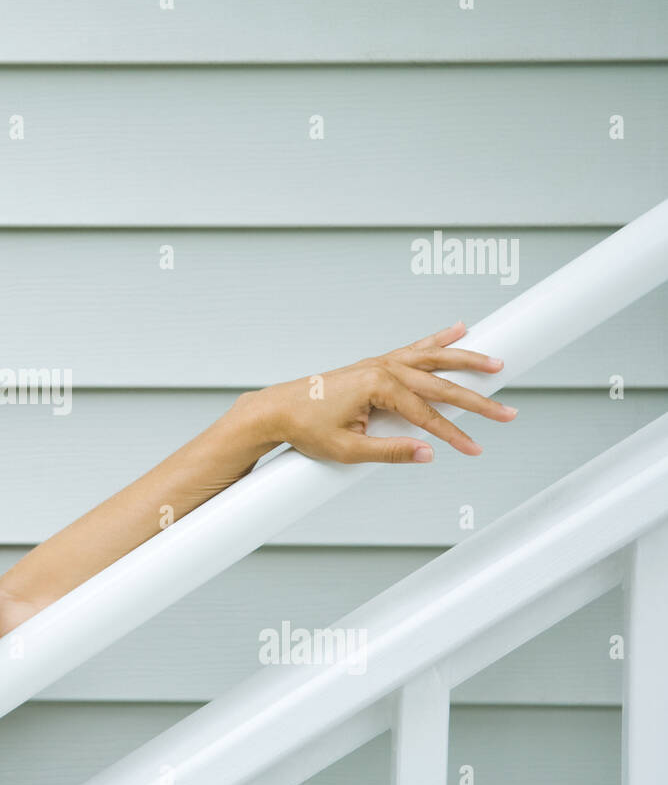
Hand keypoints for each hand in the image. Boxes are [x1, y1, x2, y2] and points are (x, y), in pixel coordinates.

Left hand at [238, 321, 517, 463]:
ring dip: (466, 360)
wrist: (276, 410)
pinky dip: (437, 340)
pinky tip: (459, 330)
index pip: (427, 415)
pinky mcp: (374, 365)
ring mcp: (378, 363)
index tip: (475, 450)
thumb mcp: (347, 450)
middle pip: (440, 384)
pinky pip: (413, 349)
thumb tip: (429, 454)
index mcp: (377, 386)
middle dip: (476, 401)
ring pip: (432, 359)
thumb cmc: (306, 429)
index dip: (454, 436)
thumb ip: (391, 452)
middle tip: (508, 414)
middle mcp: (381, 369)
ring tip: (497, 362)